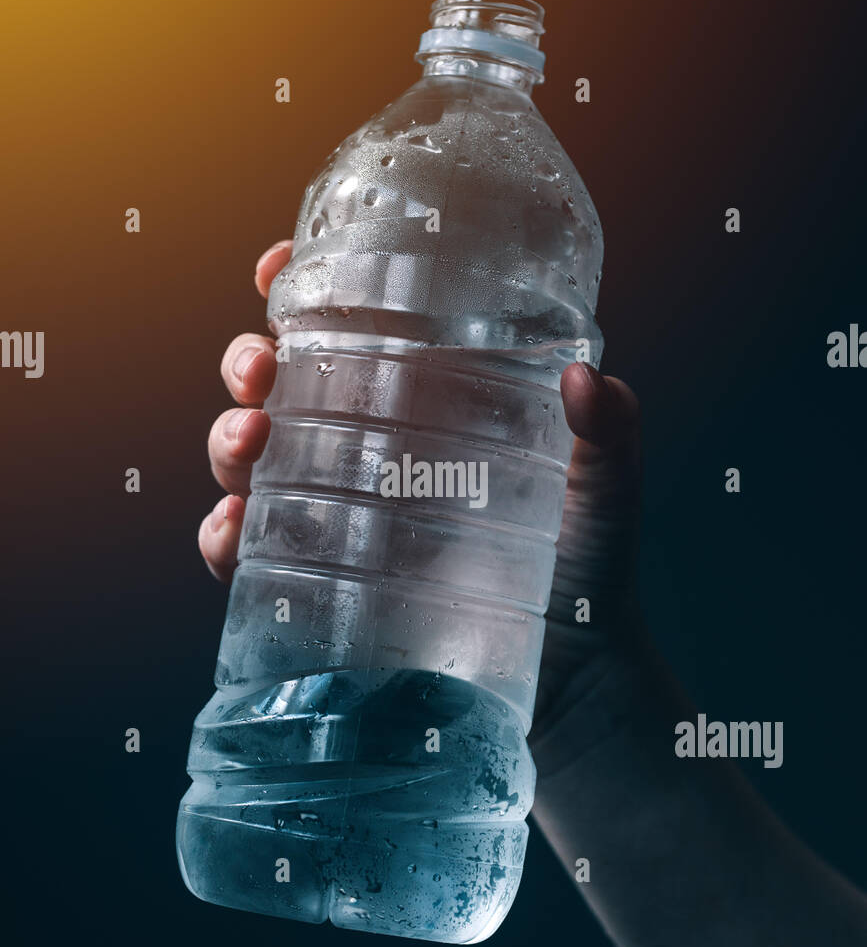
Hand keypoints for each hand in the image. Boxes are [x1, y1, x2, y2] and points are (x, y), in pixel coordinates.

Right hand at [199, 240, 645, 746]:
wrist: (572, 679)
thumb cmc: (585, 570)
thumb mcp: (602, 491)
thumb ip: (609, 435)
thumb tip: (590, 378)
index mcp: (425, 404)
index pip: (350, 332)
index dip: (301, 290)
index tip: (278, 266)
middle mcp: (371, 450)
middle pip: (280, 387)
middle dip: (248, 362)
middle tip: (259, 368)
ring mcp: (339, 516)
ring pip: (252, 460)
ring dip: (228, 440)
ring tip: (250, 441)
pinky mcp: (322, 584)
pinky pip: (251, 554)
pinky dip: (226, 537)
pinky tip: (236, 528)